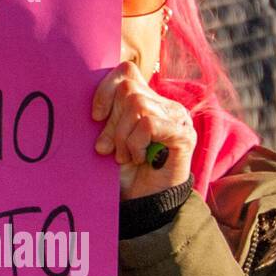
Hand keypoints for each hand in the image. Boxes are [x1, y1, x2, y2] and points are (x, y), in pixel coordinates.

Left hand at [91, 62, 194, 200]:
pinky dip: (136, 143)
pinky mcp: (183, 135)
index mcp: (147, 100)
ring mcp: (176, 118)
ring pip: (137, 105)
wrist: (144, 204)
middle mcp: (165, 105)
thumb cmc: (126, 173)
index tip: (95, 117)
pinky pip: (148, 124)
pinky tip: (138, 158)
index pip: (126, 71)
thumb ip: (106, 118)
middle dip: (111, 123)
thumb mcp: (110, 140)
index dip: (106, 89)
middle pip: (128, 90)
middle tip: (107, 149)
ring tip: (124, 156)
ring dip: (123, 136)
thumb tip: (92, 106)